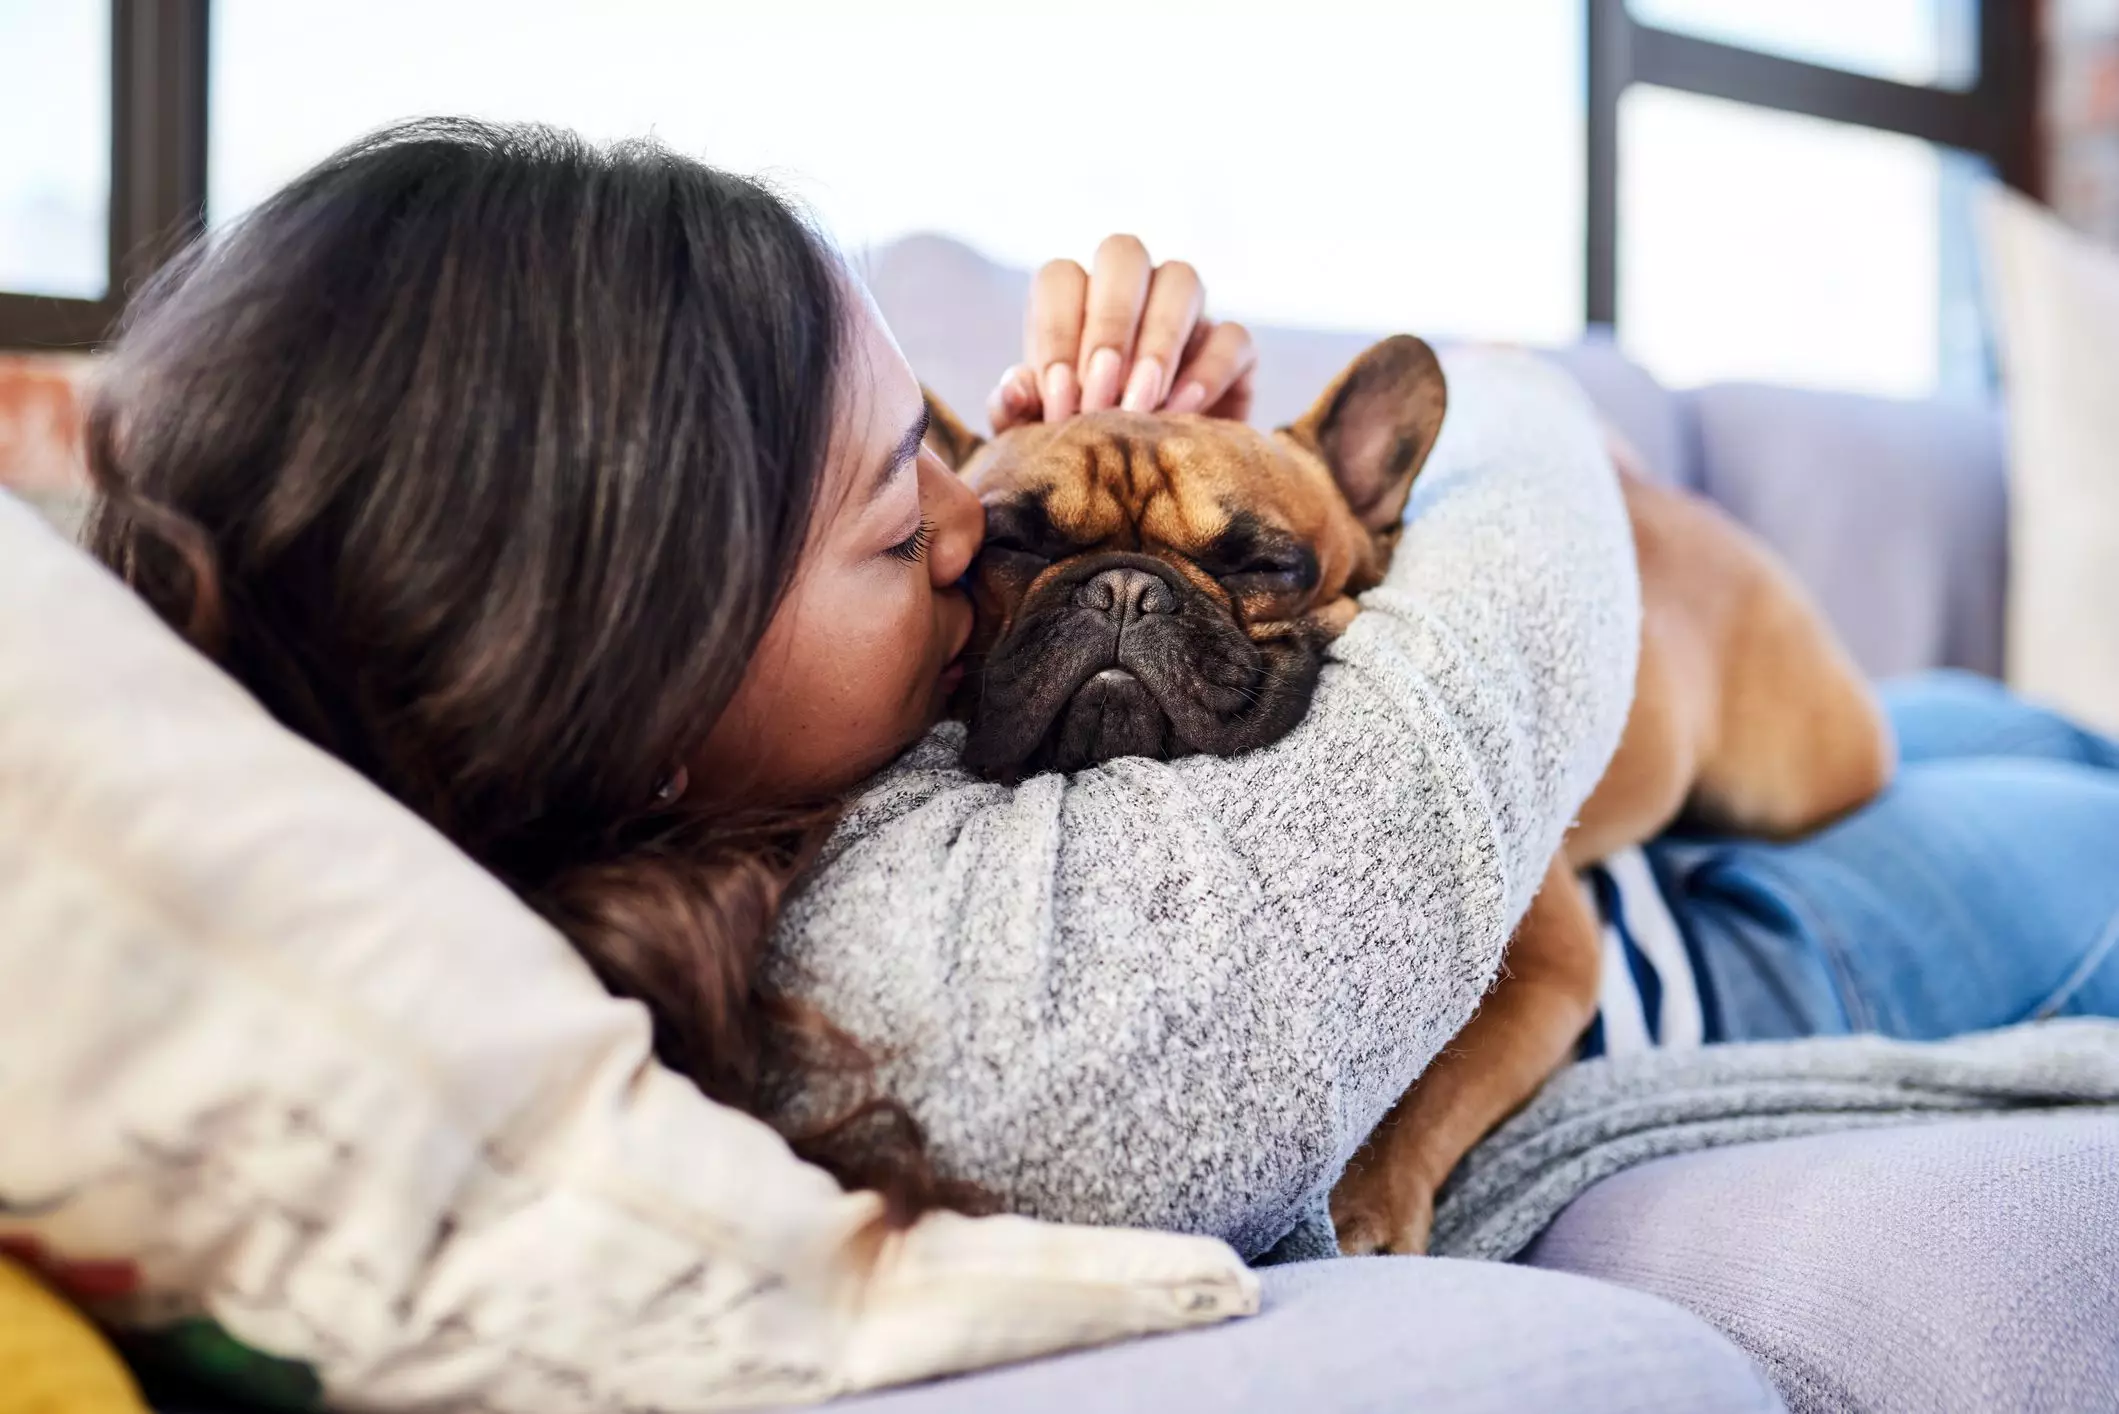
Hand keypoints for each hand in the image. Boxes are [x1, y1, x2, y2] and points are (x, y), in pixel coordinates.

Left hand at [988, 234, 1256, 430]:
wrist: (1146, 494)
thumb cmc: (1080, 454)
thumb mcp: (1037, 440)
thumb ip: (1016, 412)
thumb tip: (1016, 386)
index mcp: (1074, 304)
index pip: (1061, 279)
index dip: (1057, 333)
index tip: (1058, 400)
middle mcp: (1132, 295)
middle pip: (1123, 254)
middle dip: (1109, 322)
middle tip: (1100, 394)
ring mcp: (1188, 316)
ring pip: (1183, 279)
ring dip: (1157, 342)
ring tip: (1139, 406)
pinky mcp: (1234, 352)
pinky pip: (1232, 336)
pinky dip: (1207, 372)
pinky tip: (1180, 412)